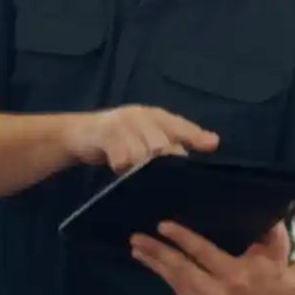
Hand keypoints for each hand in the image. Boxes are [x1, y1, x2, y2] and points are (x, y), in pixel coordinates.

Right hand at [66, 105, 218, 172]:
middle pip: (161, 143)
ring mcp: (122, 124)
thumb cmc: (120, 137)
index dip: (194, 136)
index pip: (179, 125)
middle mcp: (140, 115)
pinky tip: (124, 176)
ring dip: (143, 169)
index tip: (211, 146)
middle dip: (167, 162)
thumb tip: (214, 142)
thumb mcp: (148, 133)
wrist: (80, 133)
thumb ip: (178, 138)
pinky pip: (121, 159)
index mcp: (154, 114)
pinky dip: (124, 170)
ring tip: (144, 180)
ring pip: (142, 153)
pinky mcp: (105, 135)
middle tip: (169, 180)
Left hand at [131, 221, 291, 294]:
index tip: (161, 225)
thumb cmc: (276, 264)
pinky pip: (179, 291)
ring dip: (155, 264)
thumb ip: (258, 223)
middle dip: (157, 252)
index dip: (181, 238)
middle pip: (181, 270)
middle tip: (136, 237)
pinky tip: (153, 262)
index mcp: (238, 275)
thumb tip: (236, 197)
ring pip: (176, 282)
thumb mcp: (274, 241)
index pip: (202, 253)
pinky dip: (165, 275)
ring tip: (137, 248)